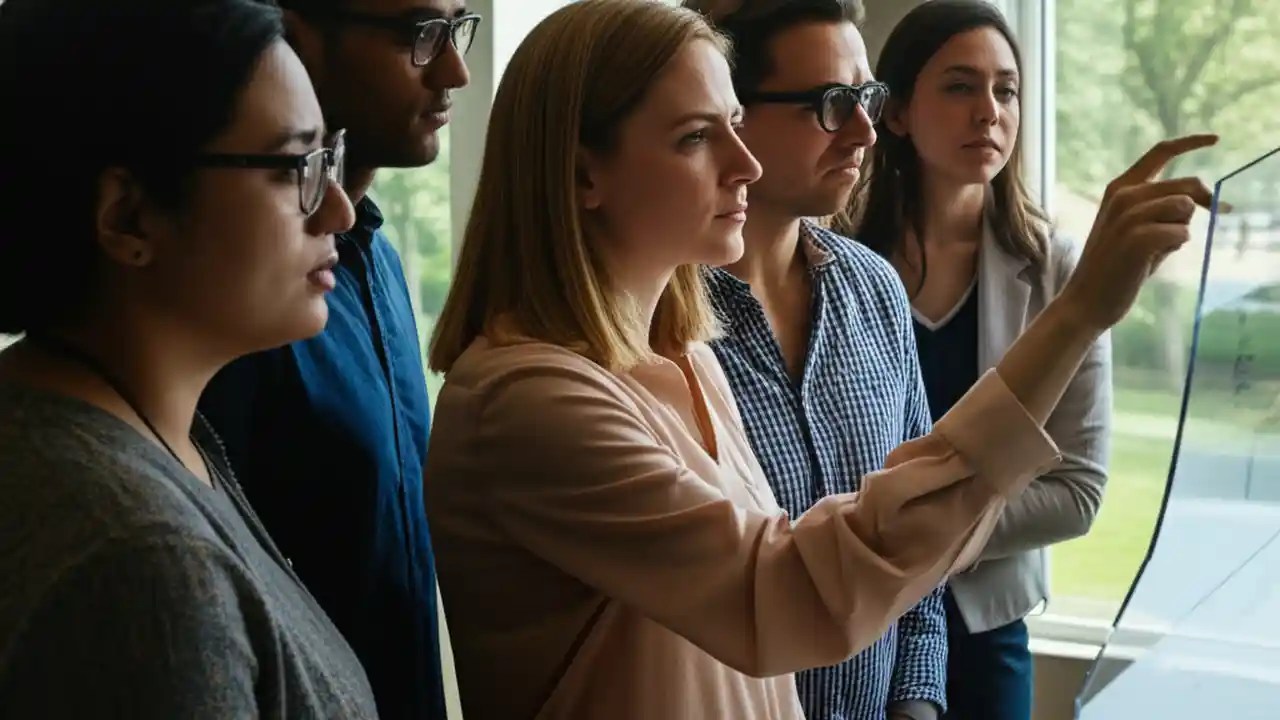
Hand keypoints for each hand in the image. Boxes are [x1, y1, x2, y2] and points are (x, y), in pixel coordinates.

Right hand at [1059, 134, 1217, 331]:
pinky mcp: (1138, 238)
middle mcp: (1123, 196)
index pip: (1160, 152)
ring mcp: (1128, 216)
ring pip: (1185, 208)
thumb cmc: (1116, 266)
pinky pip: (1181, 233)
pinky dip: (1174, 247)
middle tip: (1219, 214)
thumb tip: (1199, 199)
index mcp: (1119, 188)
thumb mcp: (1133, 227)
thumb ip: (1159, 207)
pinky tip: (1153, 260)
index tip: (1216, 139)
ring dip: (1181, 230)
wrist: (1086, 299)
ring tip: (1159, 248)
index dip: (1191, 143)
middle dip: (1205, 202)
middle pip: (1185, 184)